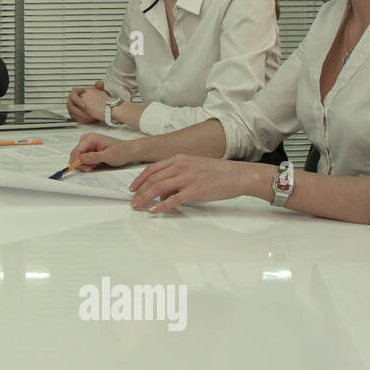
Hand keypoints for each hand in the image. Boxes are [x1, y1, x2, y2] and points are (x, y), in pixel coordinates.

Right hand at [66, 80, 105, 123]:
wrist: (101, 106)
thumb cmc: (98, 98)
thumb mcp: (100, 91)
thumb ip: (99, 86)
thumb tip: (99, 83)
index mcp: (77, 93)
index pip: (73, 94)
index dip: (77, 101)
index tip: (84, 106)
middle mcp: (73, 100)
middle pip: (70, 106)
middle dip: (79, 111)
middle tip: (87, 114)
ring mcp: (73, 108)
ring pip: (72, 113)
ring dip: (81, 116)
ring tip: (90, 118)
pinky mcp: (75, 115)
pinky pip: (75, 119)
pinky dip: (82, 120)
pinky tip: (89, 120)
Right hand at [69, 131, 135, 169]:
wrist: (128, 151)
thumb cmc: (122, 151)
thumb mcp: (109, 156)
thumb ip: (95, 157)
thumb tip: (82, 158)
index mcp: (90, 138)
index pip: (77, 151)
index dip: (79, 161)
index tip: (85, 168)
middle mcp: (87, 140)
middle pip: (75, 154)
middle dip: (81, 163)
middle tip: (90, 168)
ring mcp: (87, 145)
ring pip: (77, 158)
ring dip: (84, 164)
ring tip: (96, 165)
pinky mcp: (89, 150)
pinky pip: (82, 159)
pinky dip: (87, 164)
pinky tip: (95, 164)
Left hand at [127, 156, 266, 212]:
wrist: (238, 175)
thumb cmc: (217, 172)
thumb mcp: (193, 167)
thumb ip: (176, 176)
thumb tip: (162, 193)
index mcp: (179, 159)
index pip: (152, 168)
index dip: (139, 179)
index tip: (132, 188)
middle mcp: (180, 166)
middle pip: (152, 179)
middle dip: (139, 191)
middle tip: (132, 201)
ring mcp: (187, 178)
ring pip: (158, 188)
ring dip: (145, 198)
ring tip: (138, 206)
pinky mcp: (194, 191)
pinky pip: (172, 200)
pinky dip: (160, 206)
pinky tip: (153, 211)